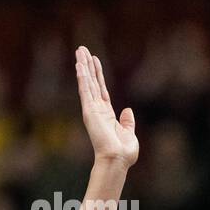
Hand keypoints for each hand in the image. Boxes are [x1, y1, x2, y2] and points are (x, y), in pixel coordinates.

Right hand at [75, 46, 137, 167]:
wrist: (118, 160)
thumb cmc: (124, 153)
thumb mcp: (130, 134)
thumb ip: (128, 122)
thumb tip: (127, 110)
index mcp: (107, 114)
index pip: (101, 89)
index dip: (98, 74)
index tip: (94, 60)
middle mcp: (97, 110)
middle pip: (91, 82)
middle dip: (87, 65)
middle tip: (82, 49)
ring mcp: (92, 110)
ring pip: (87, 83)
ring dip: (83, 66)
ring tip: (79, 51)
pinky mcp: (89, 111)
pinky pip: (85, 91)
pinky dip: (82, 78)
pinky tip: (79, 65)